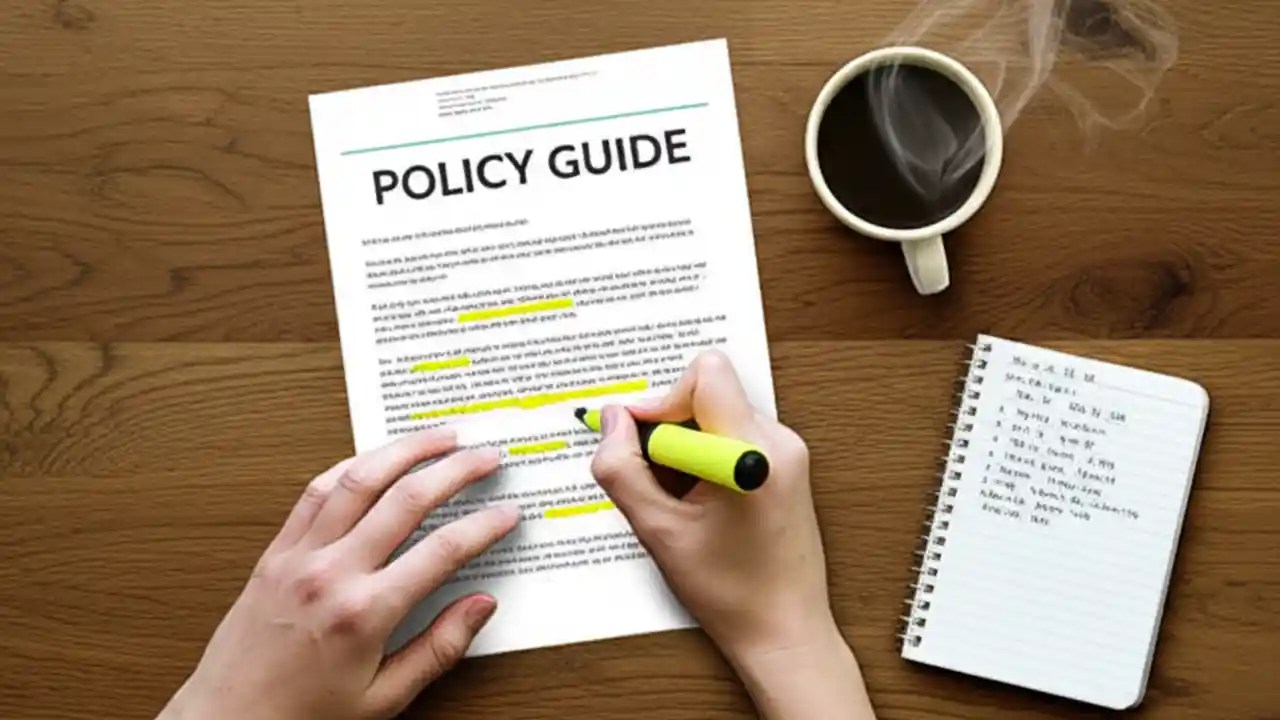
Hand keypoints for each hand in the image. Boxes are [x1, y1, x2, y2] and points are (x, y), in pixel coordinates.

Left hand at [159, 429, 519, 719]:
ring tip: (439, 437)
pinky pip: (316, 491)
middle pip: (407, 499)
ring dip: (405, 450)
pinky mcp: (275, 552)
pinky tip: (375, 458)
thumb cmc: (302, 718)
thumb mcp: (385, 699)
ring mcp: (299, 557)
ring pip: (360, 479)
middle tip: (485, 458)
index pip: (442, 551)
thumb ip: (440, 649)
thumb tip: (482, 607)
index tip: (506, 513)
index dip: (484, 526)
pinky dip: (351, 466)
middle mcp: (331, 574)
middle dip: (455, 470)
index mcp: (364, 614)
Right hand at [589, 351, 874, 718]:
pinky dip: (704, 459)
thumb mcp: (659, 531)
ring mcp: (787, 453)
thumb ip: (623, 469)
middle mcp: (779, 441)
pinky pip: (732, 436)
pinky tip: (698, 504)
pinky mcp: (785, 466)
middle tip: (656, 481)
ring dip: (685, 447)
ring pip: (716, 415)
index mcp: (754, 451)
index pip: (705, 375)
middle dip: (669, 429)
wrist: (785, 632)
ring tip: (680, 501)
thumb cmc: (733, 593)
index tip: (638, 439)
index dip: (660, 400)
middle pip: (707, 393)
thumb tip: (611, 420)